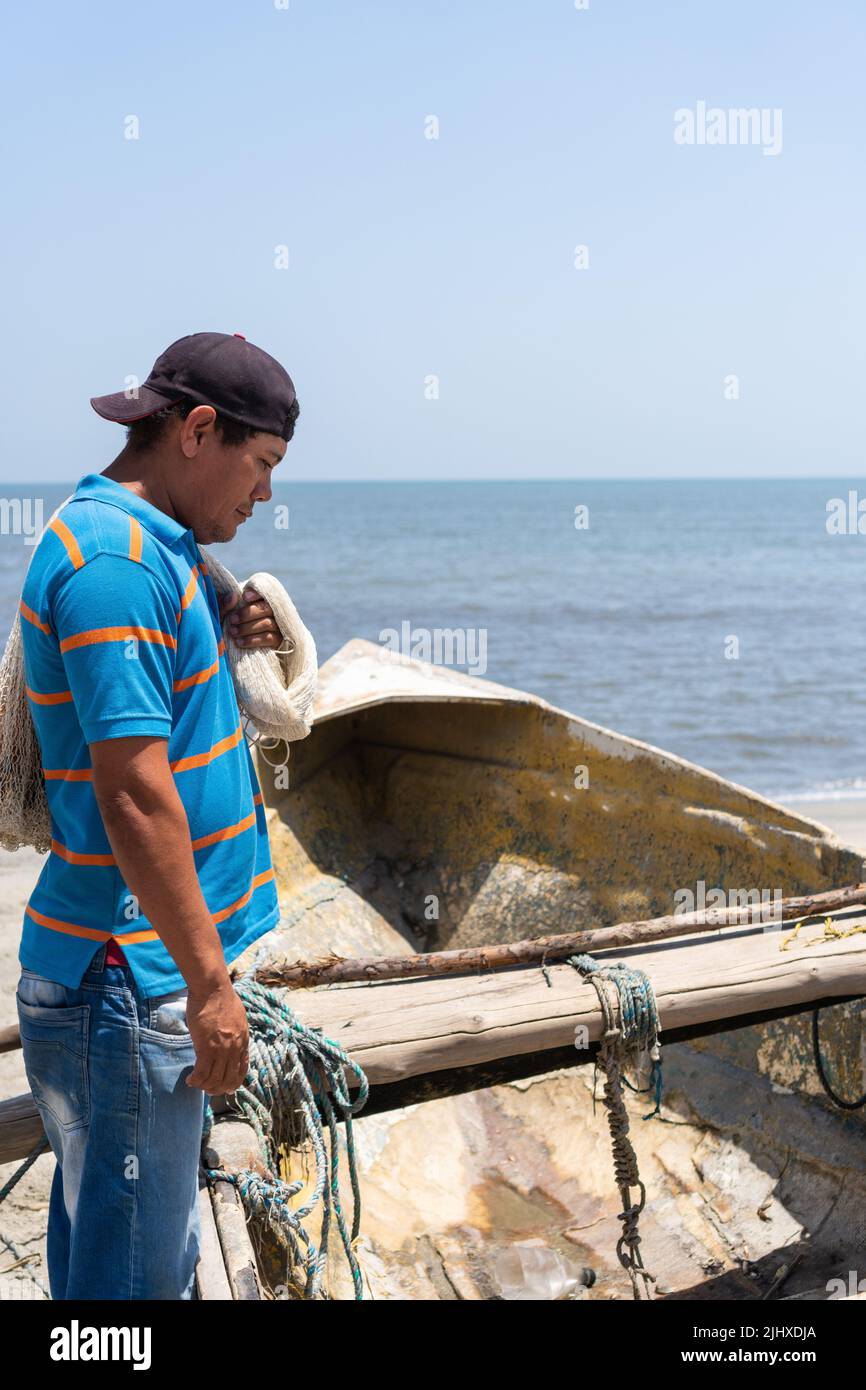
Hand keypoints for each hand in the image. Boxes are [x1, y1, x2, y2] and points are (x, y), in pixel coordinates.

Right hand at [185, 979, 249, 1095]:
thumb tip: (230, 1040)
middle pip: (229, 1079)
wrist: (213, 989)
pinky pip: (201, 1073)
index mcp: (243, 1041)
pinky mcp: (206, 1048)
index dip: (234, 1082)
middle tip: (208, 1090)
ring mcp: (221, 1049)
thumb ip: (235, 1033)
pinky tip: (189, 1080)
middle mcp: (234, 1049)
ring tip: (197, 1084)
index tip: (226, 1087)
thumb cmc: (222, 998)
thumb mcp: (237, 1019)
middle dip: (218, 1089)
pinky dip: (195, 1080)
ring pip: (214, 1079)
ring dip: (205, 1086)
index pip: (242, 1069)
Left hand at [220, 588, 282, 649]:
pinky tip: (240, 642)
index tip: (244, 597)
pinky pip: (267, 638)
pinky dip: (252, 640)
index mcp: (259, 601)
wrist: (230, 651)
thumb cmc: (228, 628)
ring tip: (233, 632)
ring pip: (267, 623)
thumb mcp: (223, 616)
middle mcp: (272, 611)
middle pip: (266, 608)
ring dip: (247, 628)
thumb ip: (224, 605)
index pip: (263, 592)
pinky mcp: (278, 641)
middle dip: (247, 613)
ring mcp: (277, 626)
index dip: (256, 593)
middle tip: (232, 619)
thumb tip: (233, 595)